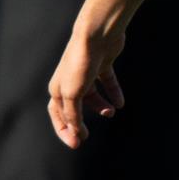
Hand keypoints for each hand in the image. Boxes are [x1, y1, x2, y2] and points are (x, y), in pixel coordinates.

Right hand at [47, 26, 127, 148]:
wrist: (96, 35)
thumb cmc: (80, 63)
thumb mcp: (73, 93)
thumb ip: (73, 114)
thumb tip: (75, 132)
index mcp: (58, 88)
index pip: (58, 114)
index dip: (65, 130)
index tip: (76, 144)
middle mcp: (70, 80)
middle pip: (73, 107)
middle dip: (79, 123)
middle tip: (86, 137)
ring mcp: (86, 72)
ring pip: (92, 95)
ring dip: (100, 107)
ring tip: (111, 113)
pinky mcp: (102, 64)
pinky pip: (107, 82)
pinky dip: (113, 92)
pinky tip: (120, 103)